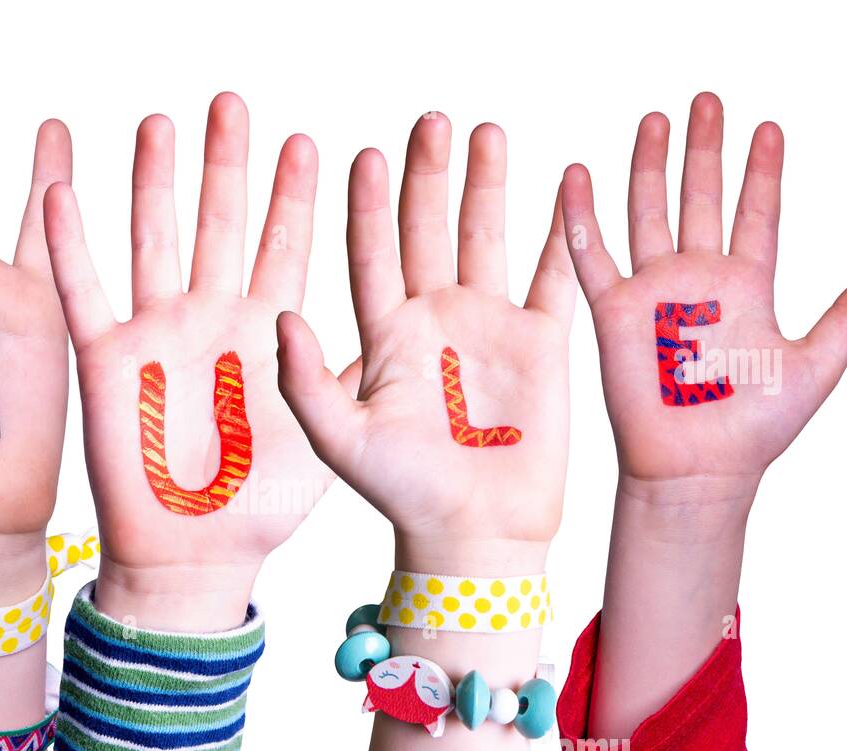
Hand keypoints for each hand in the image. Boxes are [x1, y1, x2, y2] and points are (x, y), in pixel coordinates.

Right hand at [45, 93, 341, 622]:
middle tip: (234, 104)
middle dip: (227, 164)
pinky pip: (84, 291)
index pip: (285, 244)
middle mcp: (213, 318)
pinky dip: (70, 244)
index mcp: (267, 331)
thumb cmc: (261, 504)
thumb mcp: (325, 434)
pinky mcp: (109, 360)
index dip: (295, 195)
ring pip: (154, 239)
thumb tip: (388, 317)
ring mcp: (159, 333)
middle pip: (219, 222)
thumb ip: (342, 373)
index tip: (309, 142)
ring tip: (161, 124)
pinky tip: (62, 189)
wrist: (197, 555)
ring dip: (155, 183)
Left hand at [276, 114, 574, 571]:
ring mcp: (488, 327)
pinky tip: (565, 184)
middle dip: (427, 175)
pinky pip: (554, 274)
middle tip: (429, 120)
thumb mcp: (342, 442)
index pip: (371, 254)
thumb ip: (306, 381)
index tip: (363, 155)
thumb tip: (281, 316)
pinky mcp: (541, 343)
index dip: (367, 206)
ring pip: (485, 237)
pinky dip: (562, 232)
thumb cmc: (406, 497)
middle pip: (427, 230)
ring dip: (485, 185)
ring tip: (484, 131)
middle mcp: (434, 321)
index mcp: (385, 337)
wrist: (477, 535)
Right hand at [561, 93, 846, 509]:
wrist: (697, 469)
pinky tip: (578, 175)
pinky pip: (592, 257)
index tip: (769, 129)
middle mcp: (699, 282)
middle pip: (702, 198)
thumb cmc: (752, 431)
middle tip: (707, 102)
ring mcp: (655, 294)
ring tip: (655, 120)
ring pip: (649, 213)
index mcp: (748, 288)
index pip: (756, 213)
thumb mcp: (816, 367)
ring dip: (651, 166)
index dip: (763, 172)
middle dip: (704, 149)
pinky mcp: (615, 314)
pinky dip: (581, 216)